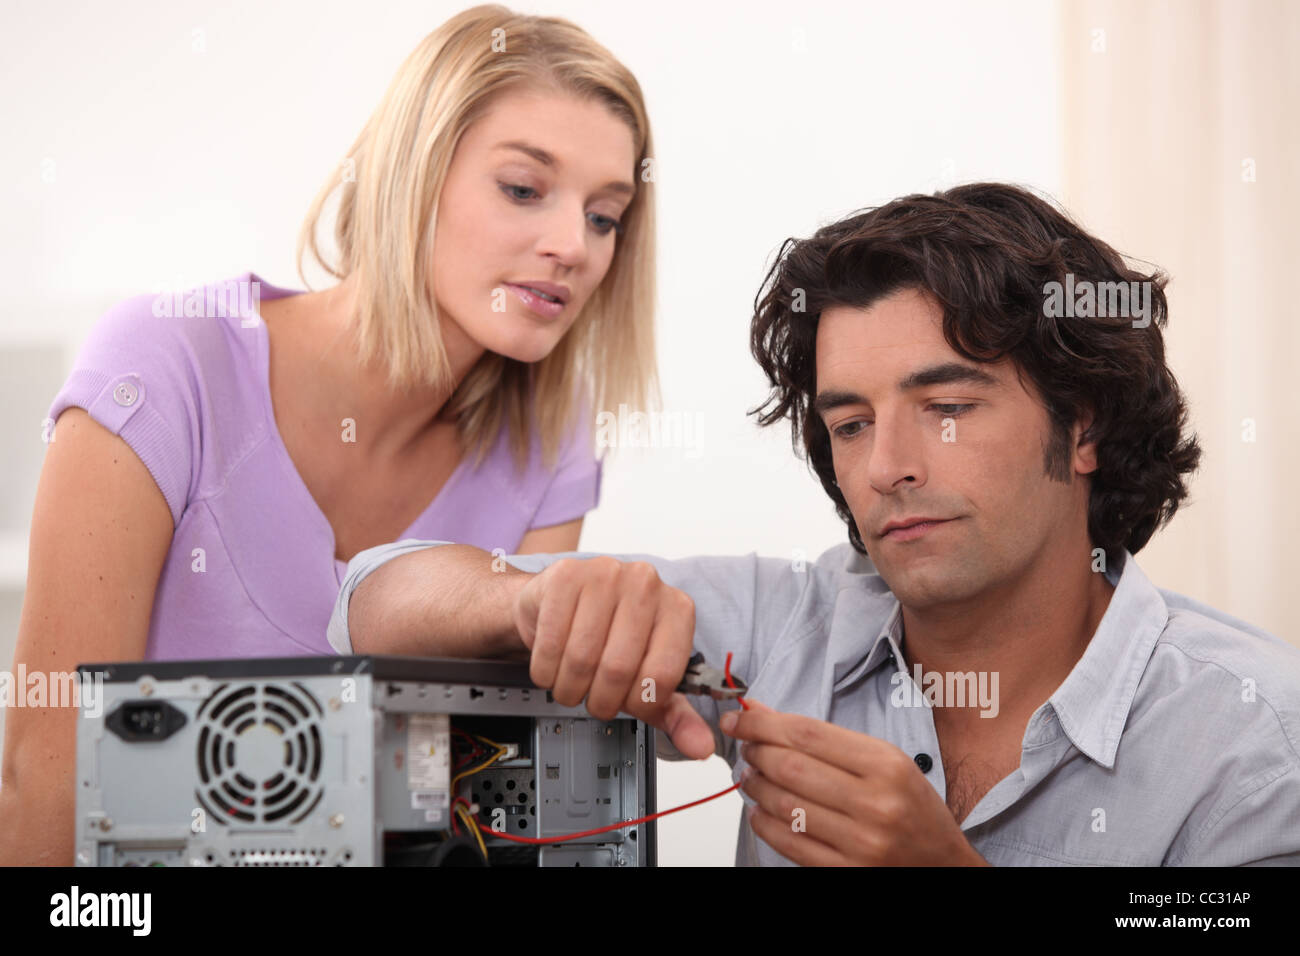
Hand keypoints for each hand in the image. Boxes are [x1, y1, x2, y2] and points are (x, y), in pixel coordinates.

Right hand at [513, 556, 714, 759]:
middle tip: (594, 699)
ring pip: (581, 658)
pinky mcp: (565, 575)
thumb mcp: (647, 675)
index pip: (662, 676)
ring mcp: (605, 574)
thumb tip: (700, 746)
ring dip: (569, 687)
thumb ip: (676, 713)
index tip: (629, 704)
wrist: (560, 602)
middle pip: (619, 669)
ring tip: (572, 683)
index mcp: (677, 608)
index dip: (638, 704)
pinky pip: (551, 643)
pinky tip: (552, 662)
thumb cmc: (608, 637)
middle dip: (600, 700)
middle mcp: (646, 584)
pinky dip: (546, 668)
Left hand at [721, 700, 988, 864]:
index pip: (808, 734)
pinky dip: (764, 823)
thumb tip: (760, 713)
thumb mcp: (883, 761)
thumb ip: (823, 738)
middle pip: (791, 767)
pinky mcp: (846, 872)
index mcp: (887, 765)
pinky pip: (789, 843)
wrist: (943, 865)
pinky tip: (759, 810)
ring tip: (751, 776)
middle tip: (746, 747)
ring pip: (785, 806)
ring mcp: (861, 843)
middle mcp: (876, 803)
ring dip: (755, 787)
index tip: (739, 717)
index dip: (763, 723)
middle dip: (756, 752)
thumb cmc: (911, 806)